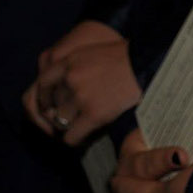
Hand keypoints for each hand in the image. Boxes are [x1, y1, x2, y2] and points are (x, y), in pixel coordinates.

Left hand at [26, 21, 139, 145]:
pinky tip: (85, 138)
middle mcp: (71, 78)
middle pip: (51, 105)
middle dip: (59, 114)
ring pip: (60, 122)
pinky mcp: (93, 114)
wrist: (149, 64)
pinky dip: (76, 140)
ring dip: (69, 127)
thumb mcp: (96, 52)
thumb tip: (67, 87)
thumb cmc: (128, 58)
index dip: (44, 98)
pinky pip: (71, 136)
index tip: (51, 106)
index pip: (43, 83)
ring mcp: (81, 96)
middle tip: (71, 119)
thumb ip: (77, 66)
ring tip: (81, 128)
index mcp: (70, 60)